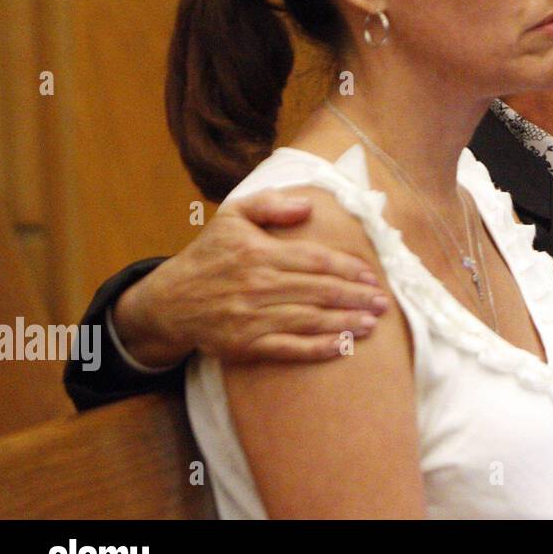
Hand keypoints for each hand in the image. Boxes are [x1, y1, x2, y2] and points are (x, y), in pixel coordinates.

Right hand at [112, 190, 388, 366]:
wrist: (168, 301)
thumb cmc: (208, 254)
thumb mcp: (232, 216)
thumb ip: (270, 204)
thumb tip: (308, 205)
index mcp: (258, 252)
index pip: (315, 260)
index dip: (348, 268)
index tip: (372, 274)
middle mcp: (258, 285)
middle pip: (319, 291)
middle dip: (356, 296)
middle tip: (384, 301)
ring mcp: (252, 318)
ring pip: (310, 320)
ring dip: (346, 322)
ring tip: (373, 322)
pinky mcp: (246, 345)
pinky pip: (290, 349)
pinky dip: (319, 349)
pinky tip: (344, 346)